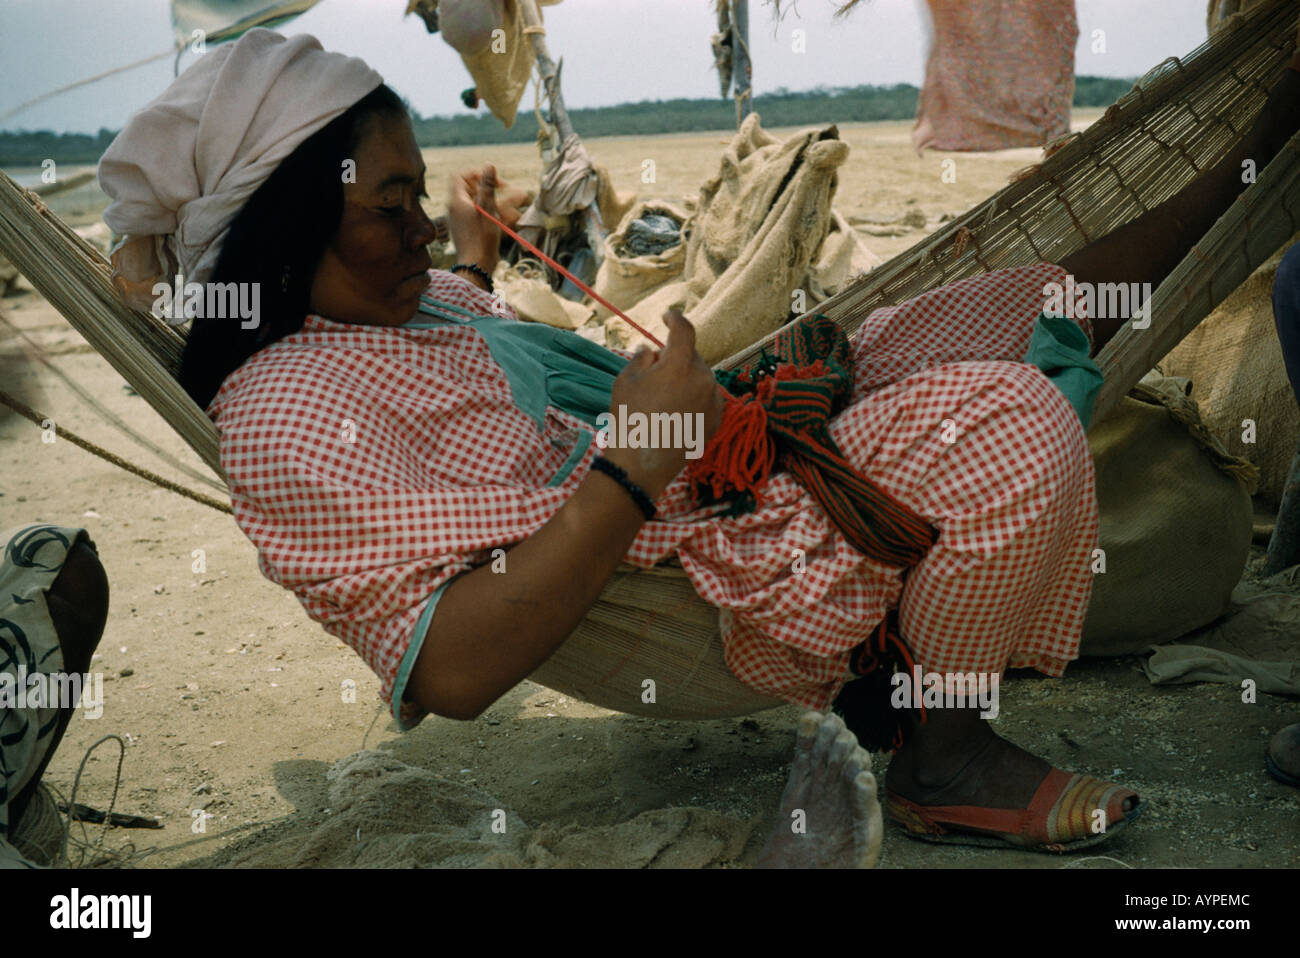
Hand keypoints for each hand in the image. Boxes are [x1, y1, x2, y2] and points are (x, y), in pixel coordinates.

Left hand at [447, 162, 502, 272]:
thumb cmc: (481, 238)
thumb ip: (487, 186)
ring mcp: (462, 220)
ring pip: (479, 204)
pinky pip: (481, 216)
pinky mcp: (468, 231)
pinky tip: (509, 219)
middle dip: (492, 189)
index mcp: (457, 201)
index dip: (476, 173)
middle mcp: (456, 209)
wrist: (476, 267)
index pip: (460, 175)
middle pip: (472, 189)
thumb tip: (488, 165)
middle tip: (507, 192)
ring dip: (497, 202)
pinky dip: (494, 215)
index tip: (492, 180)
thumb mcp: (487, 208)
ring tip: (515, 208)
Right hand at [601, 310, 725, 498]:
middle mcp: (704, 379)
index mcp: (681, 364)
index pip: (684, 330)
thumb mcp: (626, 379)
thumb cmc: (629, 418)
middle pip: (691, 356)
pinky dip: (694, 396)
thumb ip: (642, 357)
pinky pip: (706, 397)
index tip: (668, 316)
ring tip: (663, 397)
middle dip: (674, 358)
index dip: (675, 319)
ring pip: (700, 377)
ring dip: (685, 378)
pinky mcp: (716, 419)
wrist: (641, 464)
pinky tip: (675, 411)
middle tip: (654, 371)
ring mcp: (714, 400)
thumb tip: (652, 351)